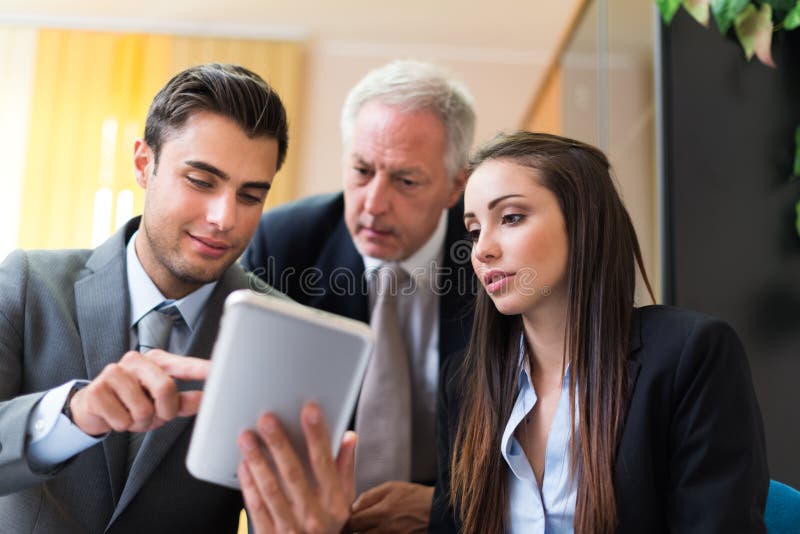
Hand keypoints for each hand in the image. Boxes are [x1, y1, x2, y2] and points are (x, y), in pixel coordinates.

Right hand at [69, 349, 208, 435]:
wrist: (92, 408)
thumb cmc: (131, 403)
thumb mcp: (160, 403)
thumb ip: (183, 401)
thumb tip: (204, 399)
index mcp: (156, 360)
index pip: (184, 365)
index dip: (202, 369)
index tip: (219, 371)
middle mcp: (135, 361)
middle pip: (166, 388)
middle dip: (165, 411)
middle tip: (157, 415)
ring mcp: (113, 373)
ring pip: (143, 409)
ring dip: (141, 422)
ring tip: (132, 415)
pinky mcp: (95, 390)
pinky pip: (122, 420)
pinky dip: (123, 426)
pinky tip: (116, 416)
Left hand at [238, 402, 355, 533]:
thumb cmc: (328, 525)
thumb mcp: (345, 500)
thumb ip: (345, 467)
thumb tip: (349, 437)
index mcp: (335, 502)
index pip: (324, 463)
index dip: (317, 435)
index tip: (309, 411)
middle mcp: (314, 515)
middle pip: (294, 474)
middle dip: (279, 444)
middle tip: (267, 419)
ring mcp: (291, 527)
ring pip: (270, 489)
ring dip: (257, 460)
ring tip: (247, 438)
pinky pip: (256, 507)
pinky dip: (249, 484)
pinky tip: (244, 464)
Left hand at [347, 481, 433, 532]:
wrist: (435, 511)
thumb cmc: (415, 496)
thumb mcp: (391, 487)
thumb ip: (369, 496)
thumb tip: (354, 506)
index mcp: (381, 513)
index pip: (353, 522)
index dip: (348, 520)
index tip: (348, 515)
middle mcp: (384, 529)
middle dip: (355, 527)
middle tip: (358, 520)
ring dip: (365, 531)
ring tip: (369, 523)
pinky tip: (379, 527)